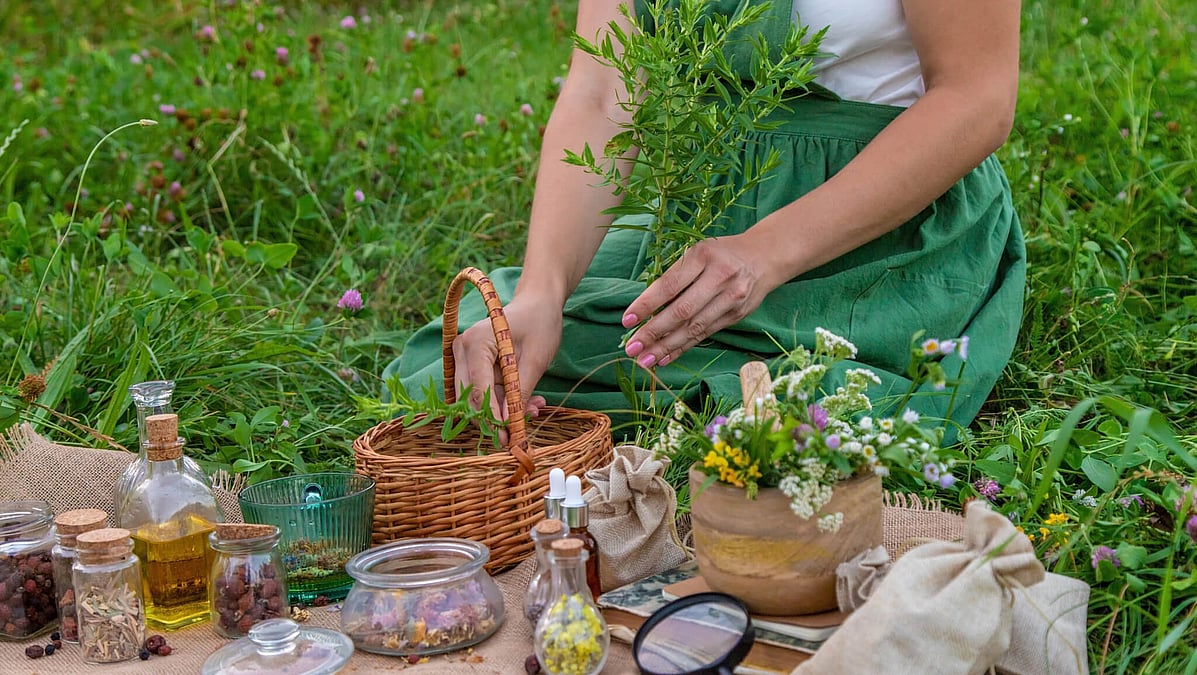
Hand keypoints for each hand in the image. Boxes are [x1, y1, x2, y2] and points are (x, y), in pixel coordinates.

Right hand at [451, 295, 558, 437]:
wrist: (538, 305)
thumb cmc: (539, 325)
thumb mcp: (536, 359)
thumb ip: (520, 391)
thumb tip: (508, 423)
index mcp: (475, 342)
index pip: (477, 387)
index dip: (491, 415)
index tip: (508, 435)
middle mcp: (462, 350)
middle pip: (469, 397)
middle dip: (493, 418)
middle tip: (517, 434)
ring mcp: (464, 358)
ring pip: (475, 399)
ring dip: (501, 411)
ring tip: (533, 409)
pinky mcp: (472, 367)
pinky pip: (483, 392)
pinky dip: (502, 401)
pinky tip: (528, 401)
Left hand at [622, 234, 778, 367]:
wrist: (765, 257)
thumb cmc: (721, 253)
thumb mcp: (698, 253)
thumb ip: (676, 277)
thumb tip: (645, 310)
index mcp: (703, 256)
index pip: (670, 285)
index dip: (647, 304)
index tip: (627, 320)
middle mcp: (720, 277)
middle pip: (682, 311)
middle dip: (654, 332)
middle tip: (632, 348)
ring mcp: (731, 298)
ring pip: (694, 327)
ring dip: (667, 347)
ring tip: (645, 360)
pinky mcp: (736, 315)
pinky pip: (705, 334)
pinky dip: (683, 347)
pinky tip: (666, 357)